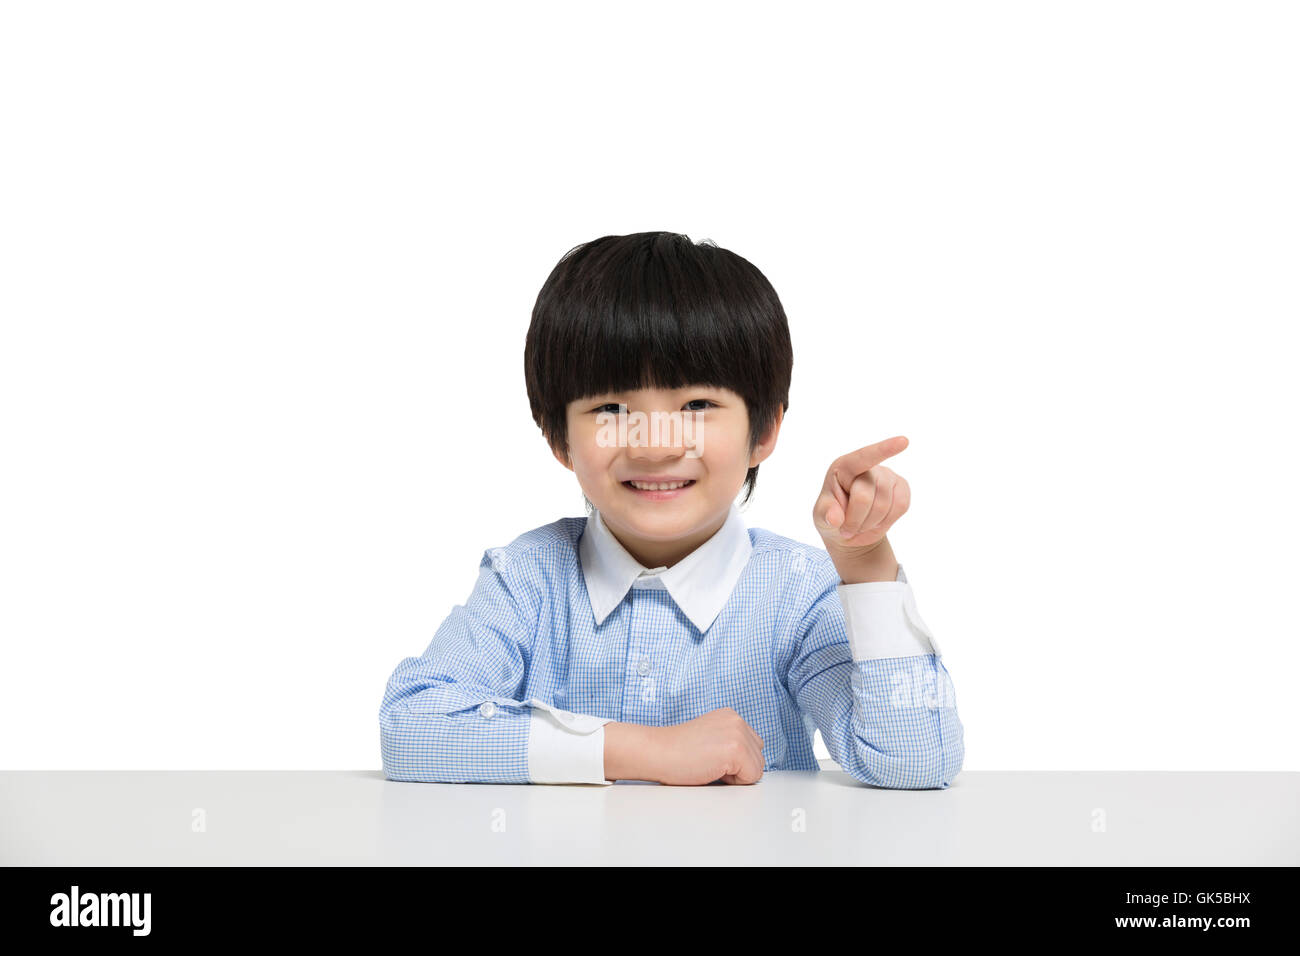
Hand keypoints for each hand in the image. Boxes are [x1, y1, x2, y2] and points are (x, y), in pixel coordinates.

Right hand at [648, 708, 764, 785]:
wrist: (657, 752)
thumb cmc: (677, 752)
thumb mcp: (711, 738)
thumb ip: (730, 742)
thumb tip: (748, 765)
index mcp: (731, 716)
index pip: (753, 747)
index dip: (735, 761)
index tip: (711, 757)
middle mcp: (737, 720)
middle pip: (759, 758)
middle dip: (739, 768)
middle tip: (710, 763)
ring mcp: (738, 734)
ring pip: (757, 769)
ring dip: (737, 776)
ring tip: (711, 766)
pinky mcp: (736, 749)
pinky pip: (752, 777)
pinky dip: (735, 782)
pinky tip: (712, 769)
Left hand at [813, 435, 910, 567]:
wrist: (851, 530)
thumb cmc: (833, 516)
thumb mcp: (821, 517)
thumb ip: (826, 514)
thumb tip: (834, 518)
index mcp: (843, 467)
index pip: (863, 458)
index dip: (883, 450)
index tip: (904, 441)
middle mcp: (868, 467)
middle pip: (865, 496)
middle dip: (855, 519)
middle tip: (847, 529)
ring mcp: (887, 476)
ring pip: (885, 504)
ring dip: (870, 523)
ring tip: (860, 524)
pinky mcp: (901, 488)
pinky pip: (901, 505)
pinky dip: (887, 520)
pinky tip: (876, 520)